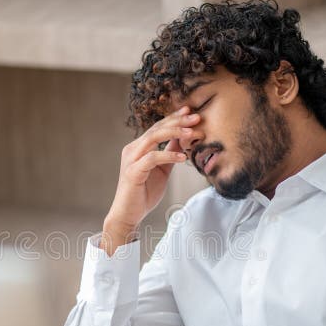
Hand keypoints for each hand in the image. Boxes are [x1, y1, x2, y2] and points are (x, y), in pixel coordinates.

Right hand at [101, 106, 201, 254]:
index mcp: (138, 147)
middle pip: (156, 128)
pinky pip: (152, 158)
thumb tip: (182, 140)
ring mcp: (131, 159)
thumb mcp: (162, 170)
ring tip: (192, 133)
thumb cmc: (143, 193)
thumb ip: (170, 154)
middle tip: (196, 117)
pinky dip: (169, 155)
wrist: (128, 214)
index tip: (190, 111)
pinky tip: (183, 157)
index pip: (157, 127)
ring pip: (153, 138)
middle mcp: (133, 149)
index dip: (174, 118)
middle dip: (177, 121)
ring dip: (174, 133)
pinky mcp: (133, 172)